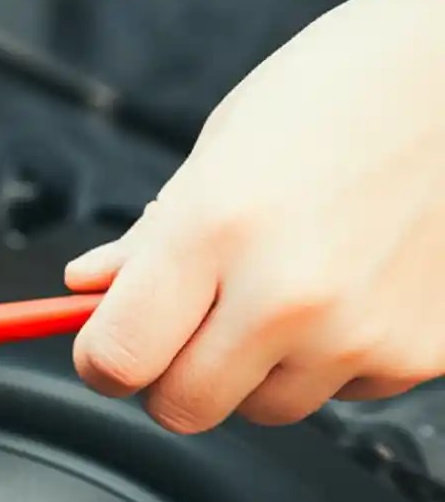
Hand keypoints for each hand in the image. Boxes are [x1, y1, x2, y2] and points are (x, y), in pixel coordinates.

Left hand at [64, 0, 444, 433]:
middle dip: (169, 375)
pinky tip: (348, 287)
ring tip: (282, 288)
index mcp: (214, 231)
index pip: (117, 360)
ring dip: (252, 371)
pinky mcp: (419, 354)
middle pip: (182, 408)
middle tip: (188, 323)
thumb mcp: (220, 149)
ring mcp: (358, 333)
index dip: (100, 361)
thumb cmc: (343, 91)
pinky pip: (340, 392)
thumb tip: (90, 288)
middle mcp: (285, 295)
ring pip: (263, 410)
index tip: (106, 348)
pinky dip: (329, 357)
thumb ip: (148, 239)